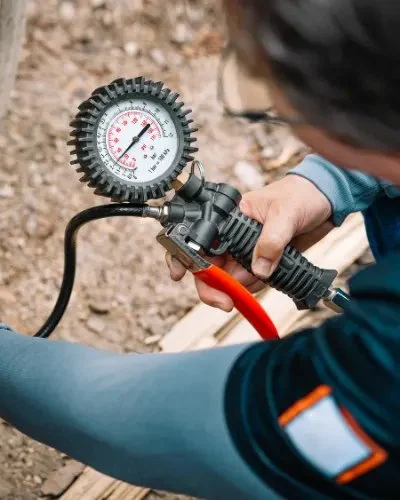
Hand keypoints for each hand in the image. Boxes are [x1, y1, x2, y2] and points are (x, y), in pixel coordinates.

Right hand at [165, 174, 333, 310]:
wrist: (326, 201)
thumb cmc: (300, 195)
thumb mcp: (285, 214)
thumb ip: (270, 241)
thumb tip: (259, 269)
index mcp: (227, 218)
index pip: (197, 240)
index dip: (183, 258)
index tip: (179, 274)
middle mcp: (230, 237)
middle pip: (207, 268)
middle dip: (214, 288)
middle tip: (226, 302)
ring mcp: (244, 252)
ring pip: (229, 280)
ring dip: (244, 286)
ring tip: (268, 272)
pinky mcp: (260, 263)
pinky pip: (250, 283)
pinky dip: (259, 285)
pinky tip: (274, 273)